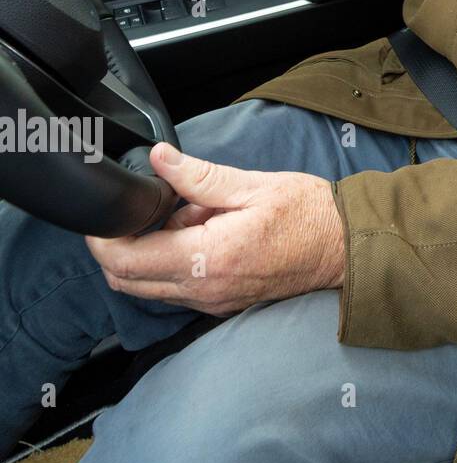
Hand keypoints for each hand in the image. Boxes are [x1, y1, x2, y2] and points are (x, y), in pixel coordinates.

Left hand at [85, 142, 345, 315]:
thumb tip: (158, 158)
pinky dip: (173, 263)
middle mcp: (205, 289)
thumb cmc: (309, 214)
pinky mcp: (223, 304)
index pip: (127, 260)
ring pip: (149, 287)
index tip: (109, 211)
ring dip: (151, 254)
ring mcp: (213, 302)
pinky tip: (204, 234)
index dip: (103, 237)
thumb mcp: (253, 184)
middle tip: (147, 208)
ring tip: (189, 216)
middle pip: (127, 282)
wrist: (347, 247)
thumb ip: (198, 176)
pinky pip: (177, 290)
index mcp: (209, 257)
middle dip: (120, 246)